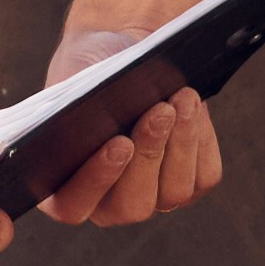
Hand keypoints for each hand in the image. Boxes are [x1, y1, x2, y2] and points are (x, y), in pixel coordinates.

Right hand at [31, 26, 221, 227]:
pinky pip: (203, 175)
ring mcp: (151, 199)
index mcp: (61, 188)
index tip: (119, 142)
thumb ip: (72, 107)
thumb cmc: (88, 72)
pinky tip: (193, 106)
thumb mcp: (71, 84)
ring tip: (181, 97)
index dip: (96, 179)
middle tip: (160, 110)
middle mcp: (106, 204)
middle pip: (132, 206)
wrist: (123, 59)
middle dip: (149, 155)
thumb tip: (97, 120)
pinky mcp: (190, 185)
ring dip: (181, 142)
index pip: (73, 206)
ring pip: (173, 192)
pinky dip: (201, 138)